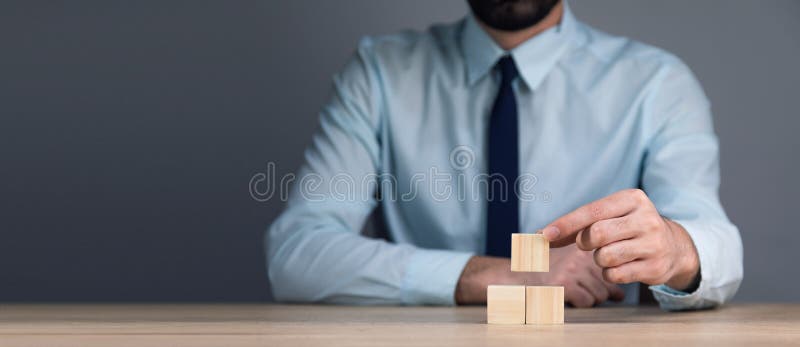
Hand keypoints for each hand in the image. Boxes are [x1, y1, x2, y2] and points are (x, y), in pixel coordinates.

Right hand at [455, 244, 623, 306]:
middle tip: (584, 286)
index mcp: (583, 243)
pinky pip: (587, 301)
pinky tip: (567, 295)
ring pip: (601, 293)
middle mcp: (579, 252)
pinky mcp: (564, 284)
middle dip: (602, 289)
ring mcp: (572, 268)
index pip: (613, 259)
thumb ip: (595, 265)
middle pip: (610, 279)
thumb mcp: (570, 257)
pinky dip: (579, 302)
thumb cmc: (546, 269)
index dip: (609, 275)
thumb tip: (620, 293)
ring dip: (591, 297)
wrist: (516, 275)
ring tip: (574, 290)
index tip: (600, 279)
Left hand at [541, 189, 699, 290]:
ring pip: (605, 257)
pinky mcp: (655, 267)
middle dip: (585, 243)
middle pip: (597, 234)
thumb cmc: (628, 228)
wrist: (673, 247)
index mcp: (632, 198)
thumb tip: (541, 236)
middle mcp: (646, 218)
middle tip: (589, 244)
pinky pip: (615, 275)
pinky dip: (610, 274)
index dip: (565, 224)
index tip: (544, 235)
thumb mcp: (610, 216)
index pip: (592, 211)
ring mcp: (653, 243)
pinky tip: (622, 266)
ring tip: (610, 254)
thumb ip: (578, 225)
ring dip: (599, 260)